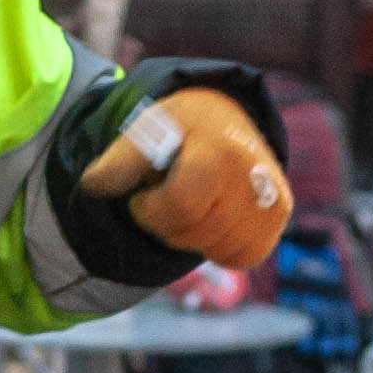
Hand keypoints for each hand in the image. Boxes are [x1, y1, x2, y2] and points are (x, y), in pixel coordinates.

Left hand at [76, 86, 289, 270]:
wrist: (225, 117)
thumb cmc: (179, 128)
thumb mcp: (144, 132)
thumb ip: (119, 162)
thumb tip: (92, 185)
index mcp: (217, 150)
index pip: (182, 205)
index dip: (152, 211)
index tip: (142, 198)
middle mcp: (252, 173)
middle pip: (197, 231)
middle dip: (168, 225)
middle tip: (165, 202)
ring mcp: (272, 196)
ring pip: (218, 247)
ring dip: (193, 237)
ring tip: (191, 205)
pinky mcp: (280, 215)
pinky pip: (243, 255)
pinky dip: (220, 247)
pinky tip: (210, 222)